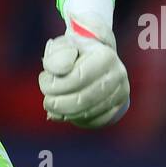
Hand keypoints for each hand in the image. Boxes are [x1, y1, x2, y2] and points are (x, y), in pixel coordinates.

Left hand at [38, 10, 129, 128]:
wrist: (96, 57)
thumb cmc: (76, 51)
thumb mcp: (64, 45)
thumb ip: (57, 54)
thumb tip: (60, 69)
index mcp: (105, 55)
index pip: (77, 77)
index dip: (55, 83)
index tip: (44, 79)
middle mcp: (118, 74)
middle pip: (83, 98)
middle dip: (58, 102)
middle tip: (46, 100)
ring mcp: (121, 92)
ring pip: (89, 112)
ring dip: (65, 113)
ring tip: (53, 107)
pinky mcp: (119, 107)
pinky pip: (97, 121)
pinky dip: (78, 120)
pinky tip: (67, 113)